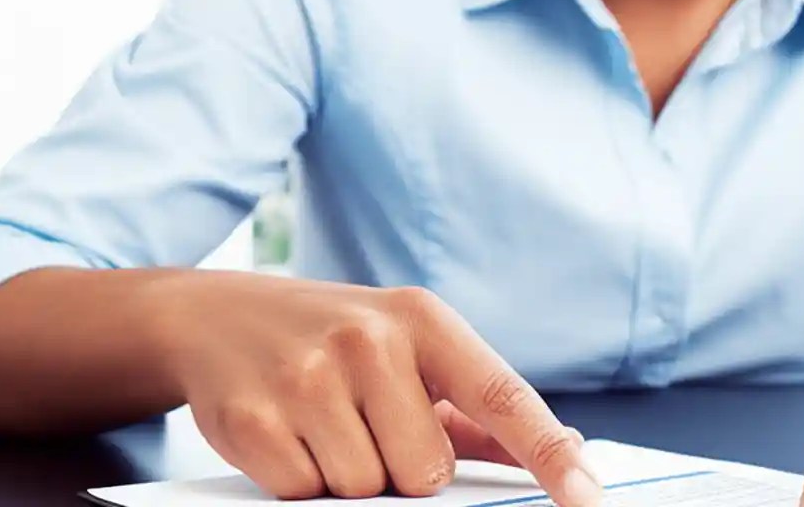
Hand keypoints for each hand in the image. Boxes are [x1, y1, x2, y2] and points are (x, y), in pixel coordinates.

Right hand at [154, 272, 600, 504]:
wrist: (218, 315)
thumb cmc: (335, 337)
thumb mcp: (409, 348)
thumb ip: (478, 408)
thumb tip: (560, 448)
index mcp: (424, 320)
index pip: (502, 394)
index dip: (547, 451)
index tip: (586, 496)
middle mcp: (369, 340)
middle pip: (427, 470)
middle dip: (405, 469)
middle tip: (372, 427)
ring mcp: (308, 377)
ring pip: (365, 489)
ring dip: (350, 476)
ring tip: (326, 425)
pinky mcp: (254, 419)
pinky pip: (303, 495)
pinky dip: (299, 481)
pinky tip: (287, 433)